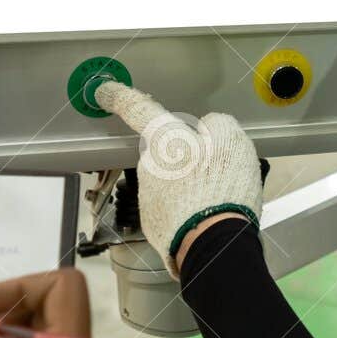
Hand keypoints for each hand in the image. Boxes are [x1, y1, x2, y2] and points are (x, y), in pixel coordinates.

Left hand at [94, 82, 262, 272]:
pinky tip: (206, 217)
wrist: (212, 246)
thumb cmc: (222, 191)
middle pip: (166, 151)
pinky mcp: (154, 224)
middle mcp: (148, 166)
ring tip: (217, 199)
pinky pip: (172, 206)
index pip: (140, 110)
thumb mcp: (233, 142)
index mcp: (165, 141)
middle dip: (185, 158)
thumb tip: (208, 129)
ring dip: (189, 186)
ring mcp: (149, 197)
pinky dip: (187, 209)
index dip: (121, 96)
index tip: (103, 91)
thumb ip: (217, 126)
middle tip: (217, 173)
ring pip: (171, 181)